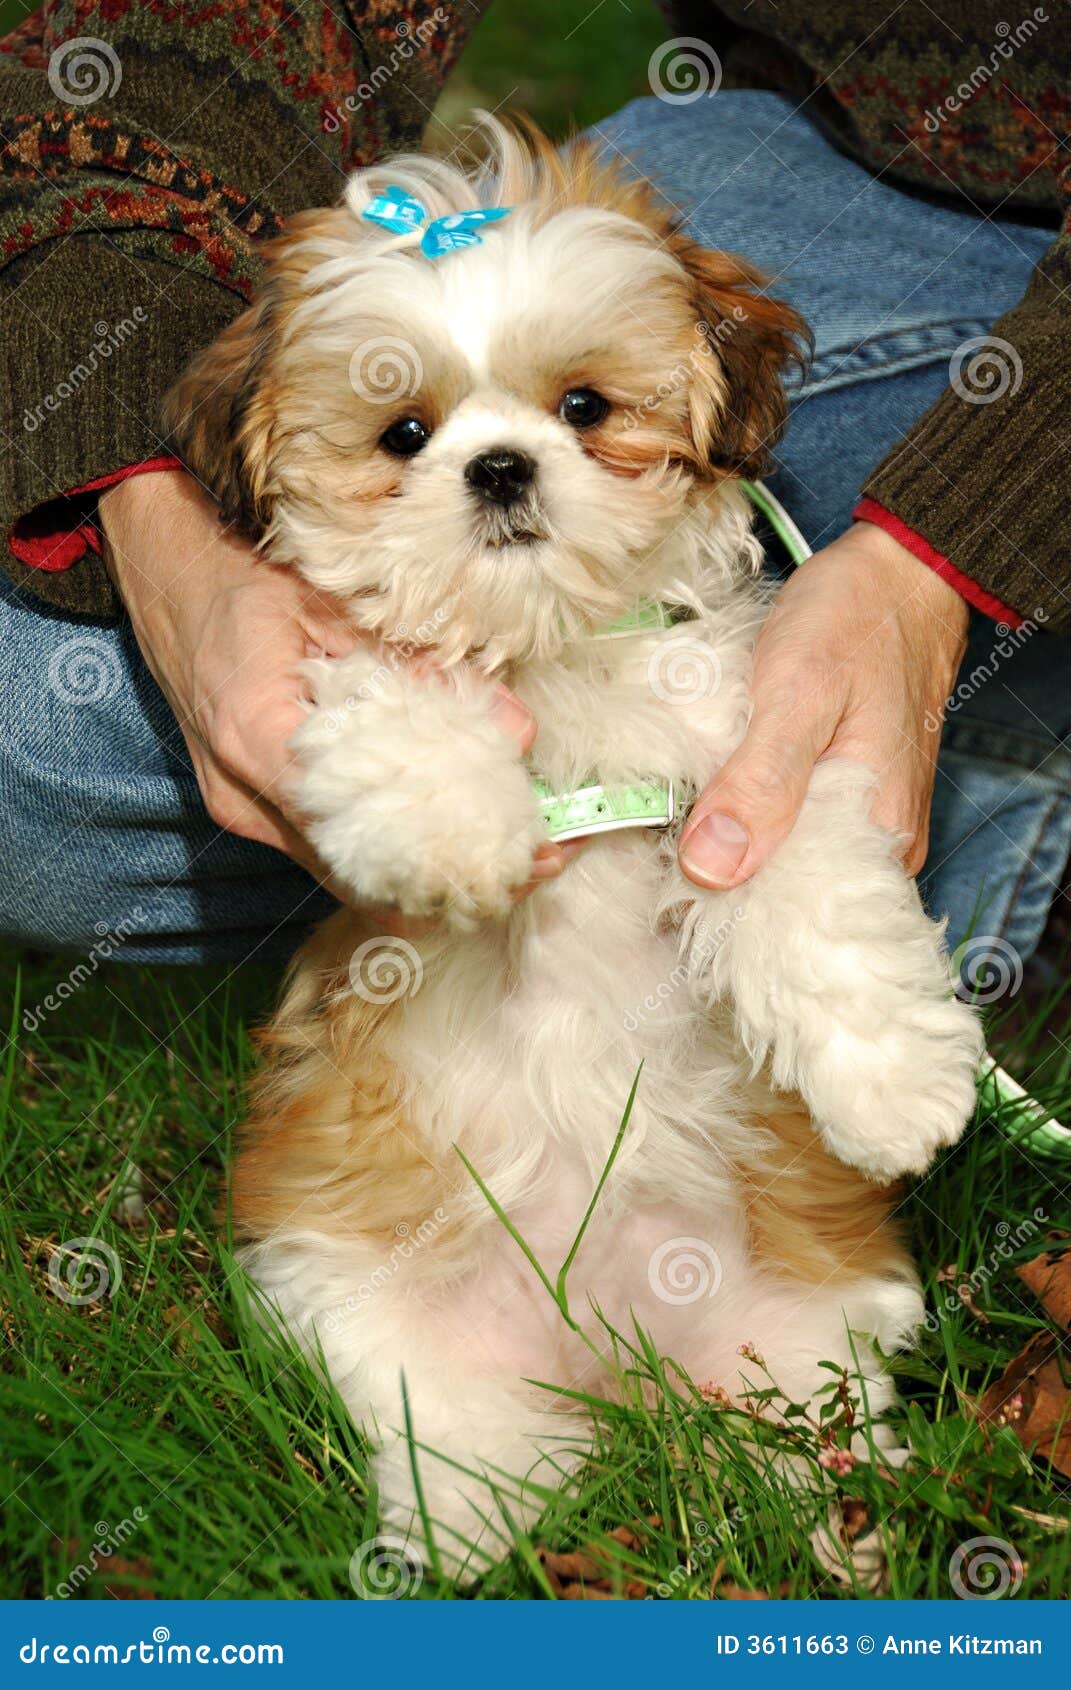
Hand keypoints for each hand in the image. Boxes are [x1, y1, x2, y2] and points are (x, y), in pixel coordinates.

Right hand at [99, 469, 577, 925]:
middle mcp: (247, 797)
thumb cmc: (247, 579)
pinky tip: (453, 834)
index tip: (519, 854)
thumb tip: (517, 731)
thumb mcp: (342, 609)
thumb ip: (426, 672)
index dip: (446, 856)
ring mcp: (246, 812)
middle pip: (361, 876)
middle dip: (456, 883)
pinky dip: (394, 852)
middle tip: (538, 864)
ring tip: (515, 855)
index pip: (360, 833)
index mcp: (259, 739)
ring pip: (348, 875)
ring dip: (429, 874)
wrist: (167, 576)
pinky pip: (332, 851)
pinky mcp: (256, 811)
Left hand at [678, 520, 968, 887]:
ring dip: (723, 847)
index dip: (722, 912)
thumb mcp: (799, 691)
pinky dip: (742, 818)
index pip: (791, 918)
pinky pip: (783, 828)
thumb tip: (709, 871)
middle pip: (781, 897)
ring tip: (670, 817)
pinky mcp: (838, 797)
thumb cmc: (855, 620)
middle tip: (655, 838)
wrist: (899, 572)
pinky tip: (705, 796)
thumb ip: (759, 782)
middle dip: (716, 880)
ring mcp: (859, 823)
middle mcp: (876, 848)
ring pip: (777, 863)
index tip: (662, 883)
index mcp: (877, 838)